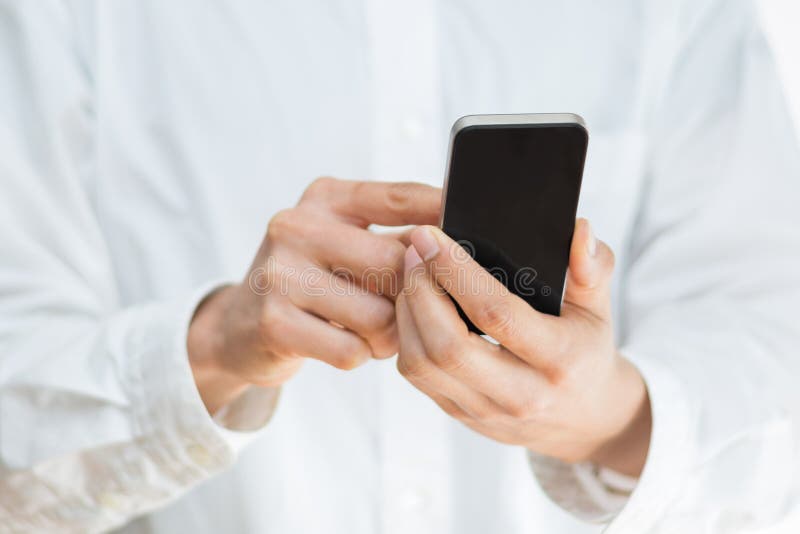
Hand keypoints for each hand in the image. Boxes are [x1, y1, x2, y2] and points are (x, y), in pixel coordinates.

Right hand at [189, 177, 440, 413]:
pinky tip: (346, 344)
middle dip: (413, 298)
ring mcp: (281, 273)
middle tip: (409, 310)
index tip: (475, 228)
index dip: (443, 213)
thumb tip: (461, 245)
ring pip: (379, 315)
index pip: (400, 196)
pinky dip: (360, 356)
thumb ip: (396, 237)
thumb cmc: (311, 281)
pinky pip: (352, 350)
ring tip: (374, 330)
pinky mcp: (274, 321)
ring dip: (388, 335)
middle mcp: (298, 225)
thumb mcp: (344, 243)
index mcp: (325, 198)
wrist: (240, 327)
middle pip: (397, 264)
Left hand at [395, 219, 650, 475]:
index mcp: (559, 360)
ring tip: (412, 275)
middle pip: (447, 346)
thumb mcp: (600, 306)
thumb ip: (594, 266)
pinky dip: (406, 336)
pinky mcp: (460, 415)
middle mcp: (521, 394)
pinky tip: (414, 307)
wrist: (586, 419)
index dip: (455, 271)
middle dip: (421, 290)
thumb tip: (579, 231)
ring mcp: (487, 410)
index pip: (495, 313)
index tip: (431, 236)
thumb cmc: (587, 351)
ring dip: (407, 313)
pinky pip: (417, 376)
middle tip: (414, 251)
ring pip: (422, 364)